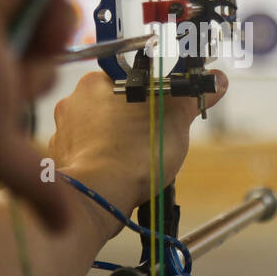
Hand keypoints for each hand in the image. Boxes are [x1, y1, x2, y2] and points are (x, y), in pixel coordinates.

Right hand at [0, 0, 135, 230]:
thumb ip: (29, 182)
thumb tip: (63, 230)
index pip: (13, 81)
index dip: (24, 89)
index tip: (10, 91)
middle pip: (37, 44)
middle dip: (42, 58)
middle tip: (13, 55)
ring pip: (54, 2)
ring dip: (58, 21)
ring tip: (44, 21)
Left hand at [48, 67, 227, 230]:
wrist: (99, 196)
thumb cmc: (135, 152)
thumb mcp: (176, 118)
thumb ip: (194, 95)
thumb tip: (216, 81)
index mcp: (95, 82)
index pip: (127, 78)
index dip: (149, 95)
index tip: (162, 110)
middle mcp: (72, 102)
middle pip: (111, 103)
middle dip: (132, 119)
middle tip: (152, 136)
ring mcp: (62, 132)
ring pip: (97, 129)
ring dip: (115, 140)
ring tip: (136, 158)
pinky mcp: (60, 160)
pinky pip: (86, 153)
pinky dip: (101, 160)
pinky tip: (117, 171)